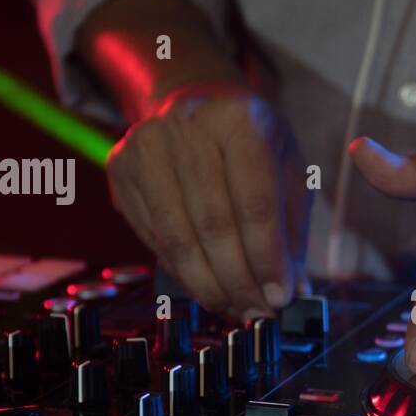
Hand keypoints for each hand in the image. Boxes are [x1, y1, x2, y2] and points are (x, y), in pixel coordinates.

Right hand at [106, 82, 310, 320]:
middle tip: (258, 311)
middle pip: (212, 224)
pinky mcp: (122, 168)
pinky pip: (153, 237)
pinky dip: (183, 272)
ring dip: (208, 284)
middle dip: (238, 280)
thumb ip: (290, 231)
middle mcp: (187, 126)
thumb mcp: (287, 173)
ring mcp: (146, 145)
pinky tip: (206, 287)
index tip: (279, 296)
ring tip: (234, 306)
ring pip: (177, 237)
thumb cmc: (252, 145)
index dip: (267, 258)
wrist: (198, 103)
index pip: (254, 202)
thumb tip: (293, 290)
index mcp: (239, 120)